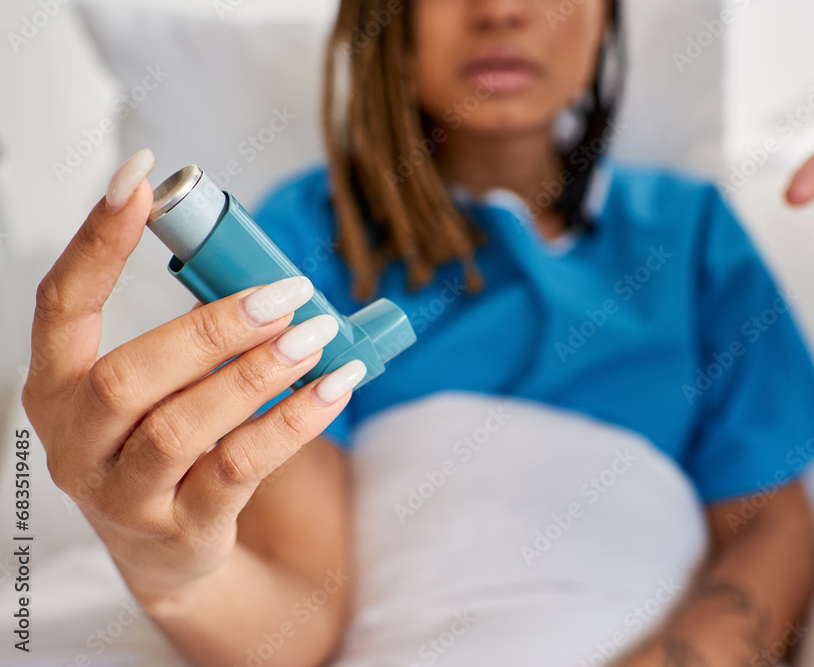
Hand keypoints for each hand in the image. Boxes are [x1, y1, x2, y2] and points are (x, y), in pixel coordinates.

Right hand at [21, 150, 363, 602]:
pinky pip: (239, 470)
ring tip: (315, 336)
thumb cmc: (170, 446)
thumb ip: (193, 339)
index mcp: (58, 388)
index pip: (61, 305)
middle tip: (285, 292)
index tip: (139, 178)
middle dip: (211, 329)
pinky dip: (290, 423)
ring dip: (256, 375)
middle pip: (128, 376)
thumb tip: (269, 275)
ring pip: (181, 427)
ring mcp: (122, 495)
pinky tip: (333, 387)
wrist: (171, 552)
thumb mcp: (160, 389)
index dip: (96, 241)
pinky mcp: (180, 530)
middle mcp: (76, 442)